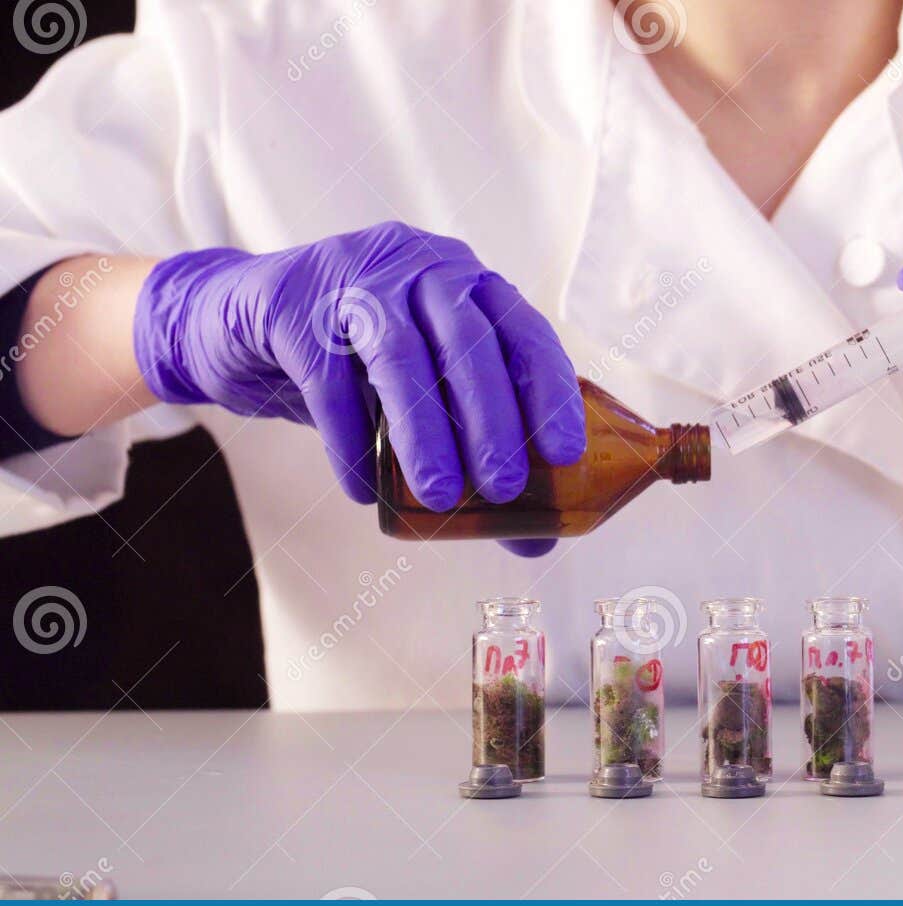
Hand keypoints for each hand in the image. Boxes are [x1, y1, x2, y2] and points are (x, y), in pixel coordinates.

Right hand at [132, 221, 584, 556]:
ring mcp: (352, 275)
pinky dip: (349, 440)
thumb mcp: (413, 396)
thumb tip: (535, 537)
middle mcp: (416, 265)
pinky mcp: (289, 303)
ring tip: (439, 499)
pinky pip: (326, 376)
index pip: (525, 331)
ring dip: (424, 433)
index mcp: (464, 282)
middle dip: (491, 420)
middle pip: (467, 341)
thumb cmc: (347, 366)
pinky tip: (363, 490)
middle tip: (506, 488)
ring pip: (399, 354)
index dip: (550, 392)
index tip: (566, 455)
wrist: (230, 321)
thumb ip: (468, 451)